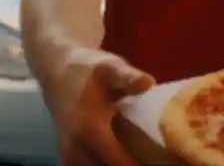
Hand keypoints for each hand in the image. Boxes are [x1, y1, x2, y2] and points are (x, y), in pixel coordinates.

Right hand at [42, 46, 155, 165]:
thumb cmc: (88, 70)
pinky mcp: (68, 158)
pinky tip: (126, 158)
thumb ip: (127, 77)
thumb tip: (148, 82)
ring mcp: (69, 157)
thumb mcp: (110, 67)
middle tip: (159, 160)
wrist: (58, 71)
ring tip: (145, 159)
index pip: (119, 164)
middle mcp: (76, 150)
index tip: (166, 163)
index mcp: (89, 131)